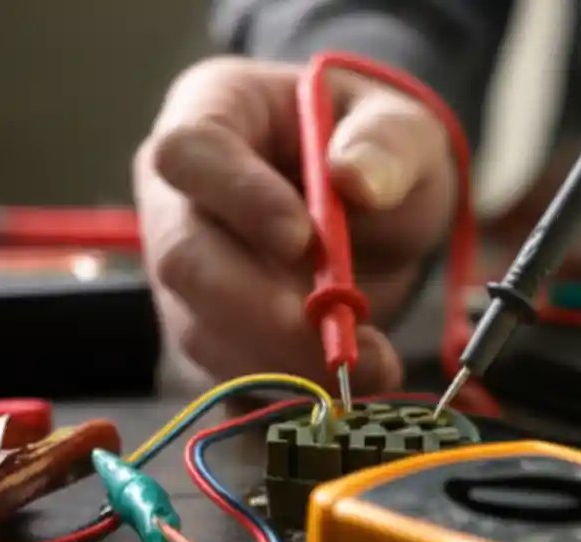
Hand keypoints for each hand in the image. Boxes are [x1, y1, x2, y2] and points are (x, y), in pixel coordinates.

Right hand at [134, 56, 456, 394]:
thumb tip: (356, 179)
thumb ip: (386, 144)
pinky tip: (344, 390)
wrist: (378, 208)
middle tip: (333, 336)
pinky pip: (229, 370)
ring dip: (280, 359)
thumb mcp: (401, 127)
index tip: (302, 239)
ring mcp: (187, 270)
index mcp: (210, 112)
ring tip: (366, 367)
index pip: (189, 153)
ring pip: (200, 327)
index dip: (236, 197)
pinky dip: (286, 388)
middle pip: (182, 256)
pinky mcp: (210, 331)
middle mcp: (178, 195)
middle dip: (254, 306)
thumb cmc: (374, 148)